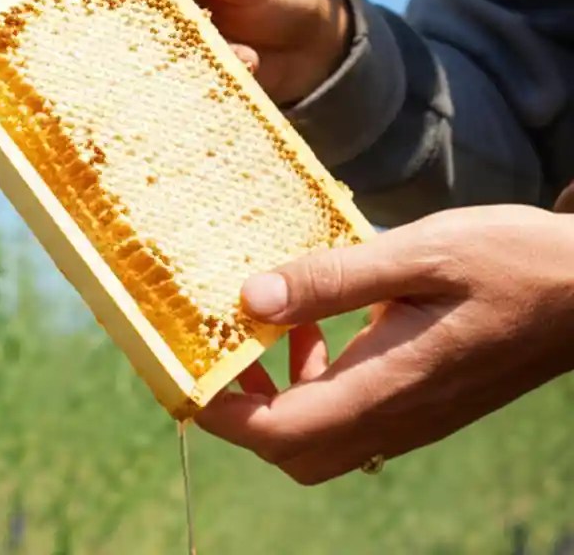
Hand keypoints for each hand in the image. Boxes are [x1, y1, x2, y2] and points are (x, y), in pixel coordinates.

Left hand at [194, 205, 573, 484]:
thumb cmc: (514, 264)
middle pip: (290, 449)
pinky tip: (324, 328)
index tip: (190, 366)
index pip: (276, 431)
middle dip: (242, 409)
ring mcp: (413, 419)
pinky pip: (352, 419)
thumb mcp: (418, 254)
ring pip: (320, 440)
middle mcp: (395, 418)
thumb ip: (330, 280)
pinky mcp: (425, 406)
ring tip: (273, 329)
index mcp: (386, 387)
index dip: (221, 409)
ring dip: (279, 396)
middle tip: (225, 348)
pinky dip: (318, 386)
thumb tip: (250, 300)